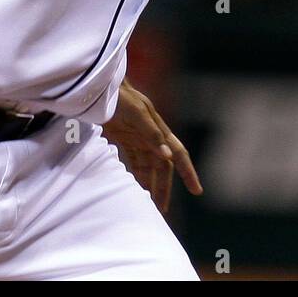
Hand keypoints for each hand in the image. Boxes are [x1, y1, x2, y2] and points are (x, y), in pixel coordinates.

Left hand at [103, 79, 201, 211]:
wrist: (100, 86)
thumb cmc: (120, 95)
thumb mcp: (136, 112)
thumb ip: (152, 133)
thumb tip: (167, 156)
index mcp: (159, 130)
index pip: (178, 154)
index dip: (188, 172)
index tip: (197, 191)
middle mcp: (151, 136)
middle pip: (162, 167)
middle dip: (164, 188)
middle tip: (162, 210)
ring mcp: (137, 138)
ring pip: (148, 166)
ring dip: (149, 184)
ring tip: (148, 204)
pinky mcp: (124, 138)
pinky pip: (133, 161)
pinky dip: (135, 174)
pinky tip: (134, 186)